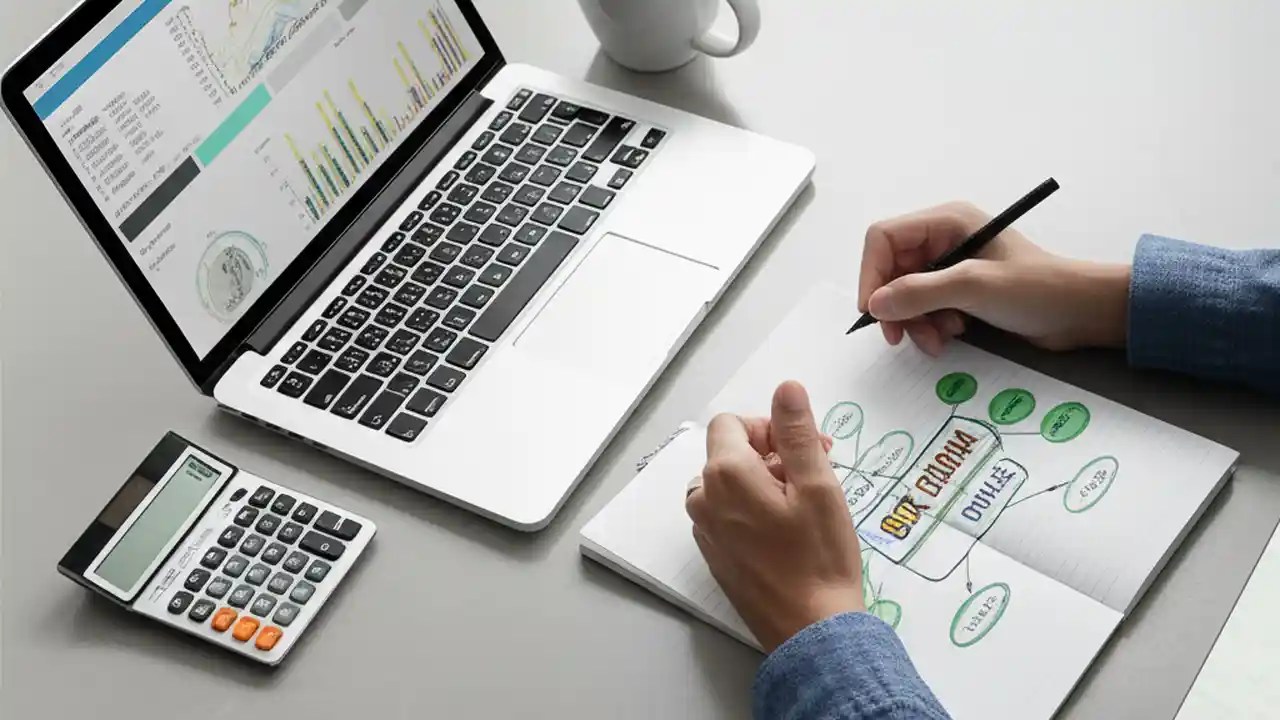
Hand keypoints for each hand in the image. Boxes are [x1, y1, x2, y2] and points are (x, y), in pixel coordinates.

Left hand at [685, 381, 863, 651]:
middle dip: (772, 452)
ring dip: (764, 480)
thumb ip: (798, 432)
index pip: (732, 423)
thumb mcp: (818, 486)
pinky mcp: (714, 554)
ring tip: (805, 503)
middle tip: (818, 471)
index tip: (803, 449)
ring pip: (730, 483)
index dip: (769, 427)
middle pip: (730, 451)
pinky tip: (789, 529)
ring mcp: (705, 530)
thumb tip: (786, 388)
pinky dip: (754, 507)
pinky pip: (728, 512)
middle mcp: (704, 499)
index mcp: (725, 475)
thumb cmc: (819, 559)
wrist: (811, 632)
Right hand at [857, 202, 1131, 354]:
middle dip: (895, 305)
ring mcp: (950, 266)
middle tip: (899, 337)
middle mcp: (943, 239)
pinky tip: (950, 336)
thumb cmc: (1036, 289)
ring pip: (905, 294)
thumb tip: (874, 305)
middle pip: (890, 269)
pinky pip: (924, 307)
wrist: (1081, 312)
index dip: (872, 274)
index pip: (884, 238)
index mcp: (946, 221)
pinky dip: (929, 325)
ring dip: (914, 321)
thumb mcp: (974, 287)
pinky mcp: (959, 291)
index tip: (874, 311)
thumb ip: (919, 293)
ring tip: (937, 340)